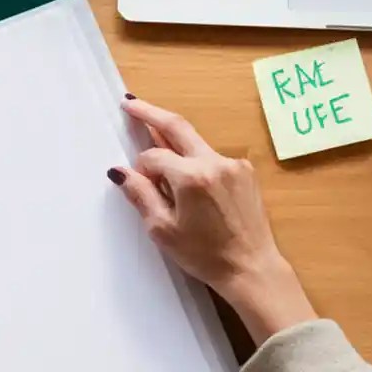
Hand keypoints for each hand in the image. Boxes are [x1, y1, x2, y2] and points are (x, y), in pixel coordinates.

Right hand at [110, 97, 317, 343]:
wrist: (251, 267)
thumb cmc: (205, 255)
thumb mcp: (163, 230)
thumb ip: (140, 195)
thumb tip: (119, 171)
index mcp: (192, 177)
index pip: (154, 156)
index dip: (141, 170)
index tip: (140, 185)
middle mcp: (214, 161)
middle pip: (177, 126)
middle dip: (151, 113)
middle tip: (130, 103)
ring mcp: (233, 164)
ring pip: (196, 145)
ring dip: (177, 149)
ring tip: (167, 172)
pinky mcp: (246, 171)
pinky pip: (213, 159)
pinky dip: (198, 164)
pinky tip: (197, 191)